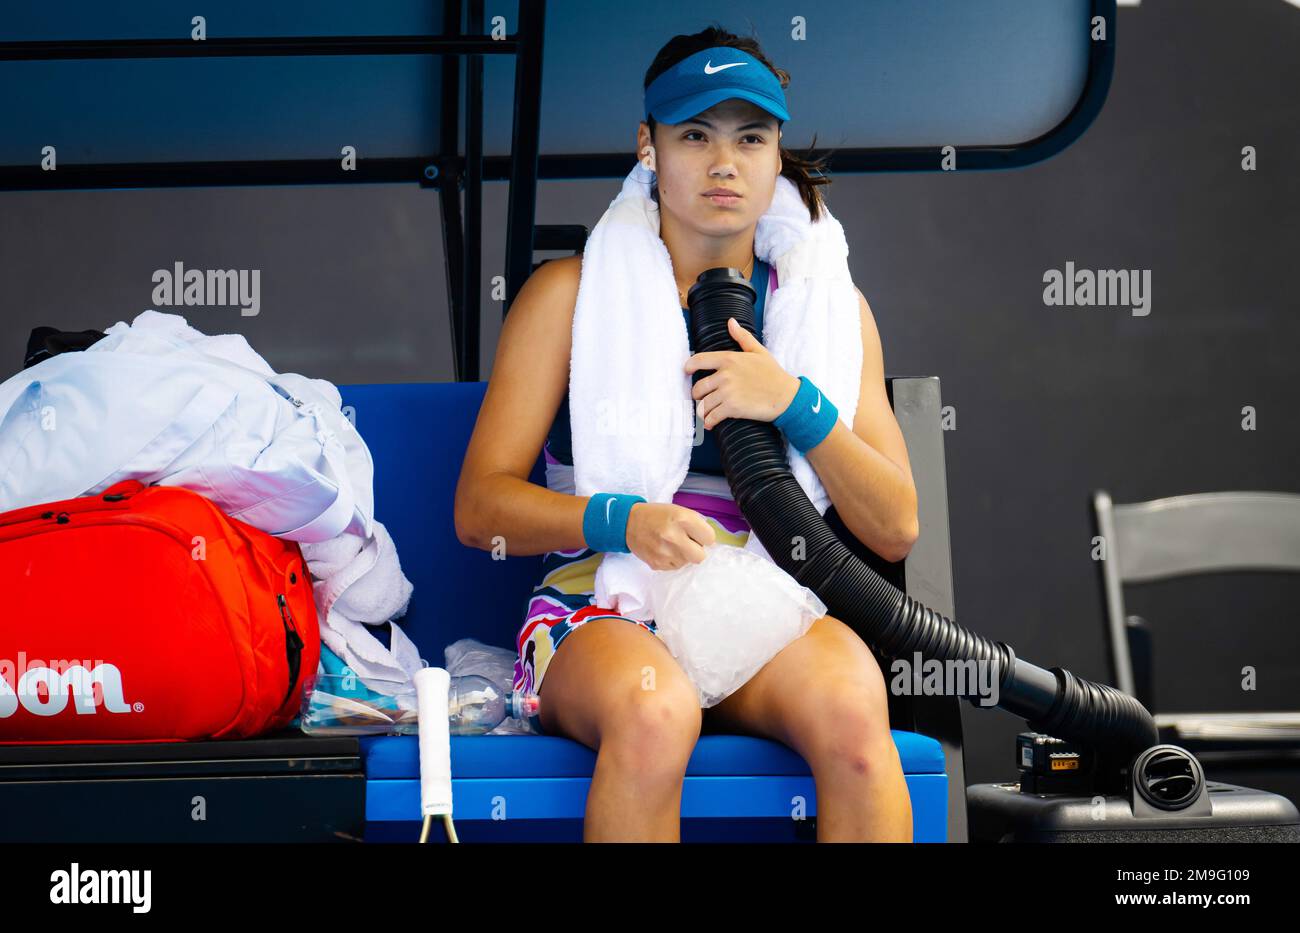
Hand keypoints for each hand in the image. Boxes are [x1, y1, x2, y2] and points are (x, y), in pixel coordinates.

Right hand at [626, 502, 715, 570]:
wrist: (629, 523)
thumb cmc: (657, 515)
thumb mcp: (679, 511)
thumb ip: (696, 524)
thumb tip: (709, 543)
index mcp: (682, 519)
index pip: (709, 538)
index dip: (705, 537)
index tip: (698, 535)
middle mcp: (673, 536)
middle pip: (700, 556)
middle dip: (696, 550)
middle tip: (688, 542)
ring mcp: (664, 552)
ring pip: (687, 563)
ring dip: (683, 555)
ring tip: (671, 544)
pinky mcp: (657, 564)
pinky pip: (675, 566)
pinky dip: (672, 559)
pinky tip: (663, 549)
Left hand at [684, 317, 800, 429]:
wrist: (785, 396)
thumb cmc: (773, 374)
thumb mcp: (758, 351)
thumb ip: (742, 337)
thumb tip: (731, 322)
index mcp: (729, 359)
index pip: (698, 360)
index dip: (689, 366)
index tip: (687, 371)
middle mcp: (724, 375)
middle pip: (698, 387)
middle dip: (698, 394)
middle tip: (702, 398)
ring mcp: (727, 392)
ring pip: (703, 404)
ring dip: (703, 410)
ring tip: (707, 412)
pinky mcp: (732, 408)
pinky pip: (712, 417)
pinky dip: (709, 421)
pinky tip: (710, 423)